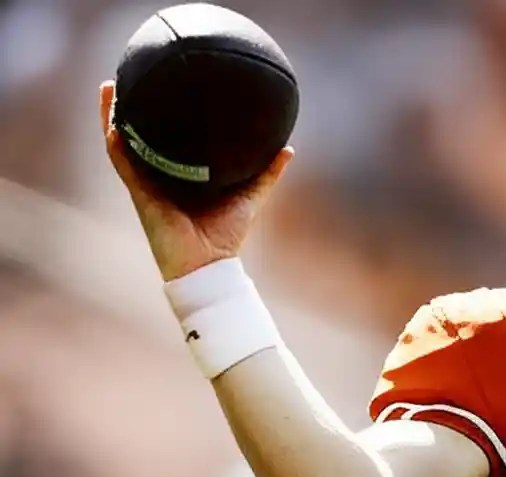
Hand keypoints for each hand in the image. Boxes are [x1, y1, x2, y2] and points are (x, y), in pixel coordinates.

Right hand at [99, 81, 293, 280]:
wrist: (210, 265)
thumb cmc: (226, 234)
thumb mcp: (251, 195)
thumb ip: (267, 172)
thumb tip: (287, 148)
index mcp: (183, 174)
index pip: (170, 138)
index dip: (165, 114)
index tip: (168, 84)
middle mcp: (161, 175)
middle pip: (142, 135)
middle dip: (132, 108)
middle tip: (131, 75)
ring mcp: (148, 184)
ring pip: (124, 144)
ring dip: (113, 117)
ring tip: (110, 88)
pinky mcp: (141, 196)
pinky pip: (124, 165)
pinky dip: (117, 144)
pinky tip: (114, 125)